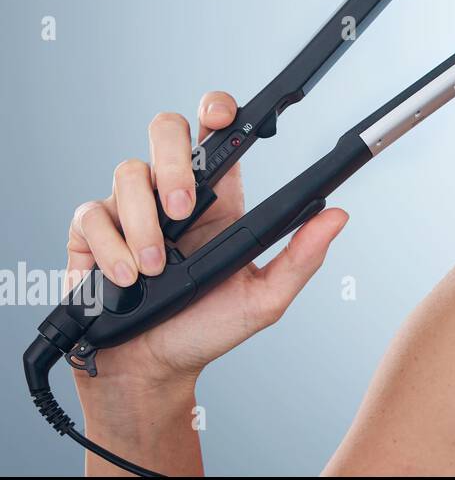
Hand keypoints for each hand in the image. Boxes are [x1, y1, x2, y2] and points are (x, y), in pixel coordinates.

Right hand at [65, 91, 348, 392]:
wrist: (152, 369)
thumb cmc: (207, 328)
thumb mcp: (264, 299)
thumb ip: (300, 257)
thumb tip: (338, 216)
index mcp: (218, 199)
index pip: (216, 134)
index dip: (215, 110)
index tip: (220, 114)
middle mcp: (171, 194)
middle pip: (165, 131)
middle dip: (173, 162)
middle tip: (183, 207)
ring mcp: (129, 209)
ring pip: (128, 174)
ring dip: (144, 224)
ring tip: (157, 268)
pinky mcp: (92, 233)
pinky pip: (92, 215)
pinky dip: (111, 249)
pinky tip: (126, 278)